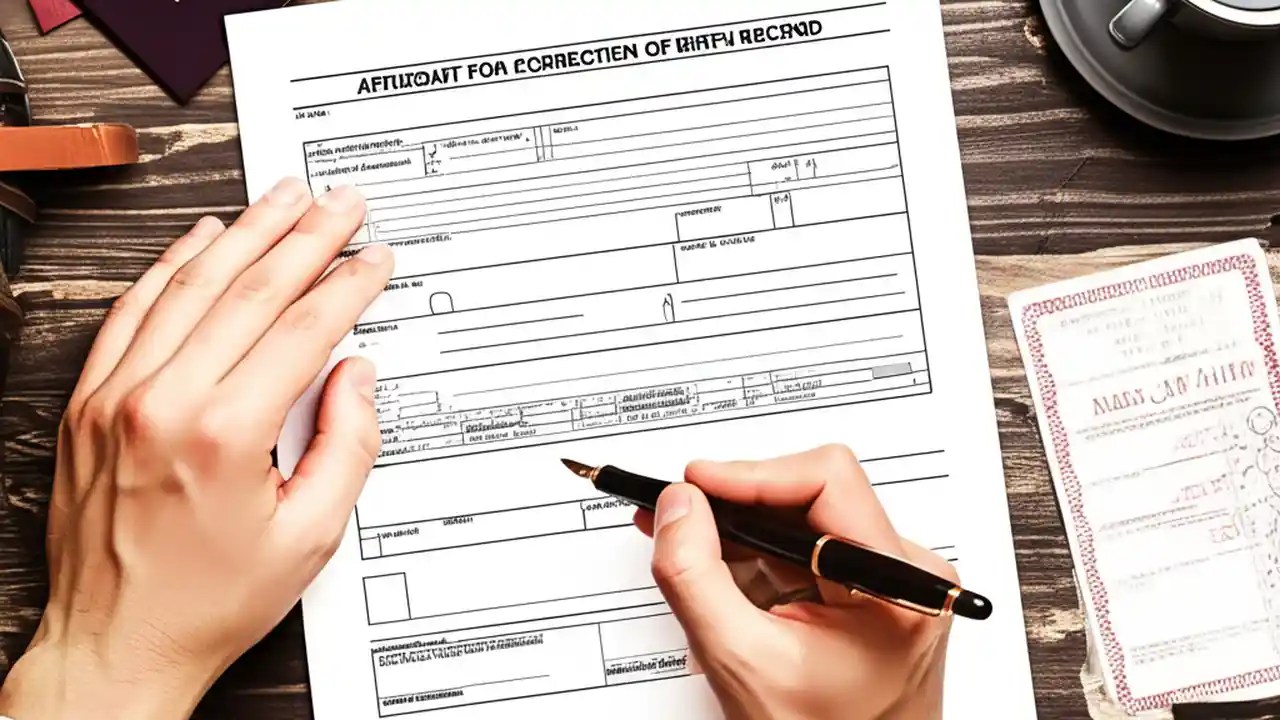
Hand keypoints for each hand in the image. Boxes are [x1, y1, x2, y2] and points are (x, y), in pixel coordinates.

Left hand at [0, 179, 392, 719]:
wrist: (115, 643)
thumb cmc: (207, 601)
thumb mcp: (309, 537)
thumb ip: (348, 446)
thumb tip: (357, 375)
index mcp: (222, 435)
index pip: (302, 329)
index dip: (348, 285)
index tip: (373, 259)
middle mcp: (161, 402)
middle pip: (249, 290)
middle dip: (306, 237)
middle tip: (340, 204)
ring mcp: (115, 397)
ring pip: (190, 285)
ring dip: (244, 233)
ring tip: (282, 199)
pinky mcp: (88, 403)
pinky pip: (131, 311)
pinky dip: (169, 266)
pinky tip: (201, 239)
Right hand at [636, 445, 953, 719]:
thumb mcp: (742, 663)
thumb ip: (697, 577)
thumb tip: (677, 506)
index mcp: (894, 587)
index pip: (827, 481)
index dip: (752, 474)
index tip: (696, 483)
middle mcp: (904, 575)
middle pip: (812, 495)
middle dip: (738, 503)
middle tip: (679, 511)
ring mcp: (888, 583)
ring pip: (803, 521)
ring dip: (741, 531)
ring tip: (688, 543)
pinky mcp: (868, 593)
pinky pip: (805, 551)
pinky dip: (756, 556)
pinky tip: (719, 569)